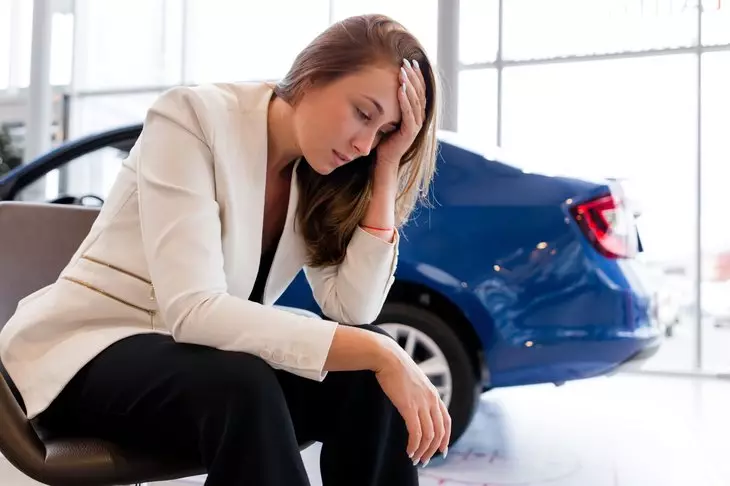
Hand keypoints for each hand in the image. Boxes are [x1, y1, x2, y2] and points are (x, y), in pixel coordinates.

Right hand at [373, 334, 450, 465]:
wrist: (388, 356)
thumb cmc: (396, 366)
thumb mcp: (413, 380)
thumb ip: (418, 392)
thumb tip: (413, 401)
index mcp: (433, 394)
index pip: (446, 421)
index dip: (446, 438)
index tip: (441, 451)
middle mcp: (431, 400)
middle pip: (439, 432)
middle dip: (433, 450)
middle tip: (425, 460)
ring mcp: (421, 403)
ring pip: (429, 435)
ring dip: (423, 451)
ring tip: (415, 459)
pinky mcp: (408, 406)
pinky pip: (416, 432)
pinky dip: (414, 445)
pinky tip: (409, 451)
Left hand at [376, 58, 426, 166]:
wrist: (384, 160)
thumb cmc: (384, 138)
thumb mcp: (388, 116)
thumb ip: (392, 103)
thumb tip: (384, 84)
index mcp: (416, 113)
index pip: (419, 90)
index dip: (416, 76)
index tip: (410, 61)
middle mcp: (419, 118)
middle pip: (420, 93)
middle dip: (413, 76)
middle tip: (406, 62)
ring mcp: (416, 126)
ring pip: (415, 101)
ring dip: (410, 85)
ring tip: (403, 72)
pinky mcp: (410, 133)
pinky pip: (409, 114)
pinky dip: (405, 101)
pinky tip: (400, 90)